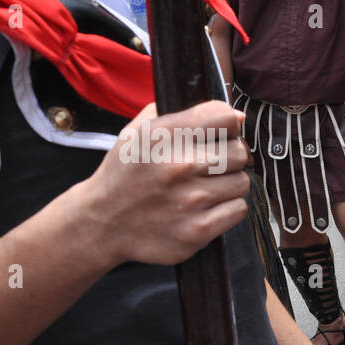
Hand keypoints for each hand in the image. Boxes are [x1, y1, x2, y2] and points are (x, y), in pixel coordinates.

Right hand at [84, 100, 250, 266]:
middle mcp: (178, 166)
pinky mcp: (198, 230)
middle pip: (239, 152)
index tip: (222, 134)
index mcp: (162, 136)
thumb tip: (234, 114)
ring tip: (207, 188)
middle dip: (231, 157)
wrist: (102, 223)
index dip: (229, 125)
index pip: (225, 117)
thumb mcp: (137, 133)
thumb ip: (178, 116)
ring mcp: (190, 201)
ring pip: (242, 182)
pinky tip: (207, 208)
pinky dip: (228, 209)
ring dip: (229, 185)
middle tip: (215, 165)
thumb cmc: (126, 175)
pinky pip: (238, 209)